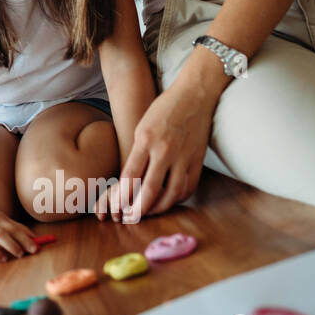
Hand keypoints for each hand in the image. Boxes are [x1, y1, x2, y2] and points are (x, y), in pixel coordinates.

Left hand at [98, 83, 212, 221]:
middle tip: (129, 218)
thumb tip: (130, 180)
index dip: (122, 196)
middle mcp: (165, 150)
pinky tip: (168, 201)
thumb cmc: (163, 109)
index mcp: (146, 140)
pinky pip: (188, 187)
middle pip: (149, 189)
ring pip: (171, 193)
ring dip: (158, 208)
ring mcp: (184, 156)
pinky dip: (177, 198)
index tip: (116, 207)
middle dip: (138, 209)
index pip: (130, 176)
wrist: (194, 96)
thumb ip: (138, 152)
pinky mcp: (198, 160)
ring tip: (148, 213)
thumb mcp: (142, 127)